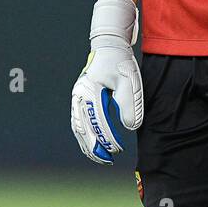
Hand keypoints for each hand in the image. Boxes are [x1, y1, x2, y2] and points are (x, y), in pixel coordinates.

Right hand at [70, 0, 143, 163]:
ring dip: (87, 144)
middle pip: (83, 127)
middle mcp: (79, 94)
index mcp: (90, 89)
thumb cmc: (120, 63)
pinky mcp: (79, 99)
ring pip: (78, 126)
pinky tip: (92, 145)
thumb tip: (130, 127)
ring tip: (100, 157)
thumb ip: (130, 104)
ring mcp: (77, 97)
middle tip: (108, 159)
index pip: (98, 120)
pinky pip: (78, 122)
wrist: (109, 47)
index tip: (117, 148)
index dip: (107, 137)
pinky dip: (84, 136)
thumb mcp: (130, 81)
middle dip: (95, 146)